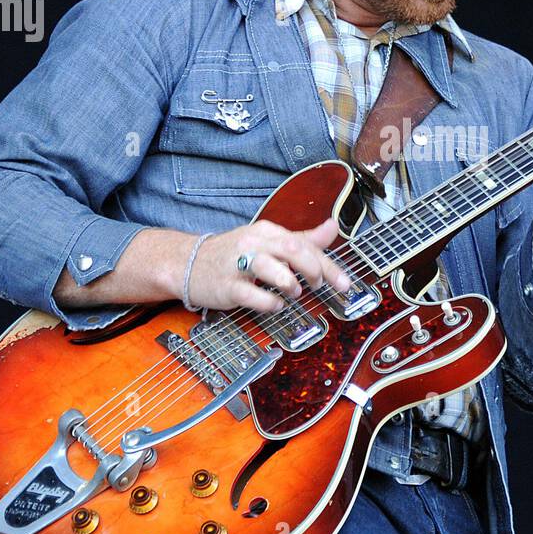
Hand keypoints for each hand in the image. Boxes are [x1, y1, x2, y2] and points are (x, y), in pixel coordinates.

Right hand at [185, 217, 351, 312]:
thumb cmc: (234, 255)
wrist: (187, 263)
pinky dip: (270, 302)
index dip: (328, 264)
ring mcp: (238, 264)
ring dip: (290, 282)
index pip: (305, 243)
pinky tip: (276, 305)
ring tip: (295, 291)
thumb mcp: (269, 242)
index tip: (344, 283)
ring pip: (270, 267)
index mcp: (267, 232)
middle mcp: (254, 243)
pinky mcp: (226, 286)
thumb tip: (333, 228)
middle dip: (313, 269)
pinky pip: (252, 294)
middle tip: (319, 285)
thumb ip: (303, 238)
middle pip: (292, 249)